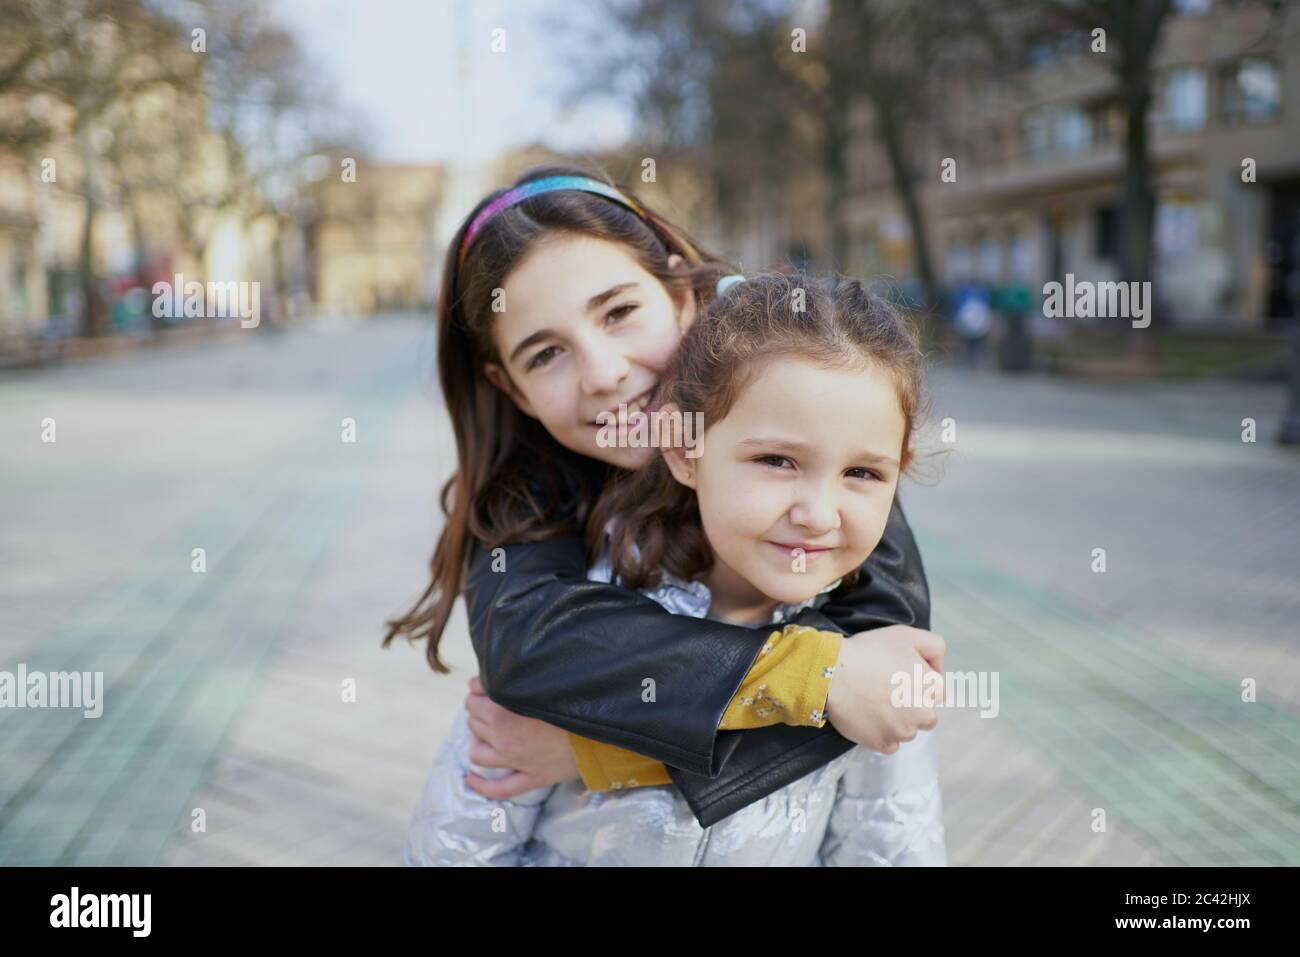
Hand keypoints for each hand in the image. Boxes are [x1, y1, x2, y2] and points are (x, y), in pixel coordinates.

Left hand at [462, 676, 580, 799]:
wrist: (603, 729)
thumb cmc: (574, 701)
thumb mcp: (541, 685)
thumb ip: (515, 679)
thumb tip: (493, 676)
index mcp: (503, 715)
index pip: (473, 699)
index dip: (478, 689)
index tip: (486, 685)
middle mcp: (504, 741)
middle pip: (474, 722)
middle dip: (479, 711)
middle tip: (493, 703)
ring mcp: (516, 763)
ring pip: (477, 753)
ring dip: (478, 739)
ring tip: (487, 731)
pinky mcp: (531, 778)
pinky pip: (498, 789)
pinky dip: (480, 785)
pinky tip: (471, 779)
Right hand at [824, 624, 944, 753]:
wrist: (832, 673)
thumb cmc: (868, 652)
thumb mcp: (906, 635)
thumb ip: (934, 647)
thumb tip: (939, 670)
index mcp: (932, 687)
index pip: (938, 692)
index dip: (919, 683)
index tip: (900, 677)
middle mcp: (924, 713)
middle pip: (926, 716)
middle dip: (911, 706)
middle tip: (887, 692)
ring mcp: (903, 732)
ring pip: (907, 731)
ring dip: (896, 722)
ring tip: (874, 703)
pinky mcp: (883, 744)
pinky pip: (889, 744)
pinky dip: (881, 734)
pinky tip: (868, 717)